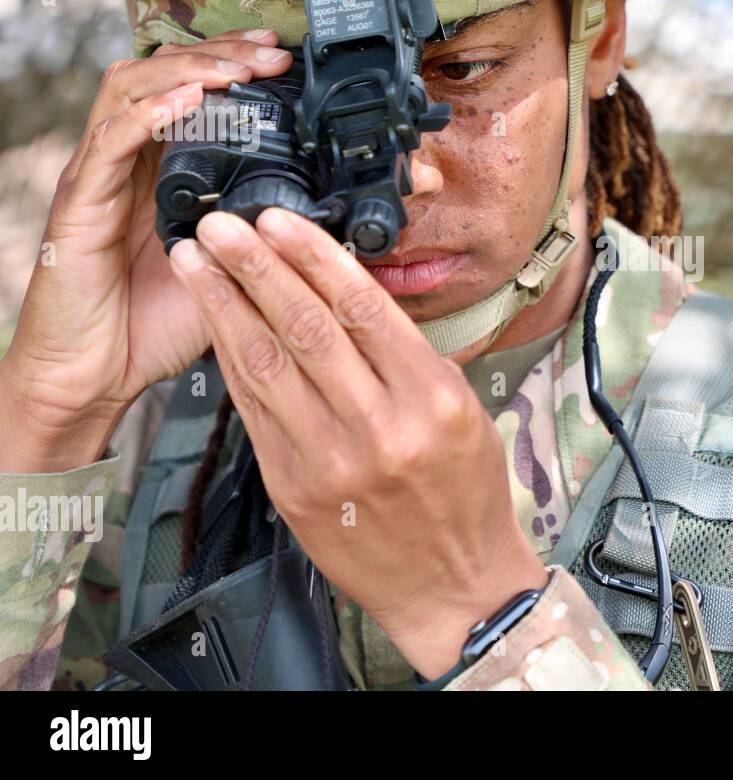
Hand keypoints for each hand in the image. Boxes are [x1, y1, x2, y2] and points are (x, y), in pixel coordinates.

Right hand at [0, 30, 293, 470]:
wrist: (98, 373)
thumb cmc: (161, 323)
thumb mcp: (238, 270)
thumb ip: (273, 237)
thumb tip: (340, 219)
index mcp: (169, 170)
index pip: (198, 91)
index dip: (238, 66)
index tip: (287, 60)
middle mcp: (133, 160)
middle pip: (166, 73)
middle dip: (221, 55)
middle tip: (271, 53)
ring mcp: (102, 174)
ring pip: (132, 89)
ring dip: (188, 71)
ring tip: (235, 69)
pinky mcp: (80, 200)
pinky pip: (109, 141)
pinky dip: (147, 113)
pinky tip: (184, 103)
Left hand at [167, 208, 547, 677]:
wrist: (452, 584)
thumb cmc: (466, 491)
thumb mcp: (463, 410)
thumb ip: (408, 357)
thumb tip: (349, 291)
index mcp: (433, 400)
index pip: (363, 310)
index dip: (313, 258)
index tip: (280, 221)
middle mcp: (381, 428)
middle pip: (306, 329)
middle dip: (256, 268)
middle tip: (221, 223)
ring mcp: (330, 463)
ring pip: (267, 366)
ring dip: (224, 306)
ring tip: (195, 260)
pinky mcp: (293, 490)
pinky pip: (254, 412)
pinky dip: (231, 362)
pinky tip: (214, 325)